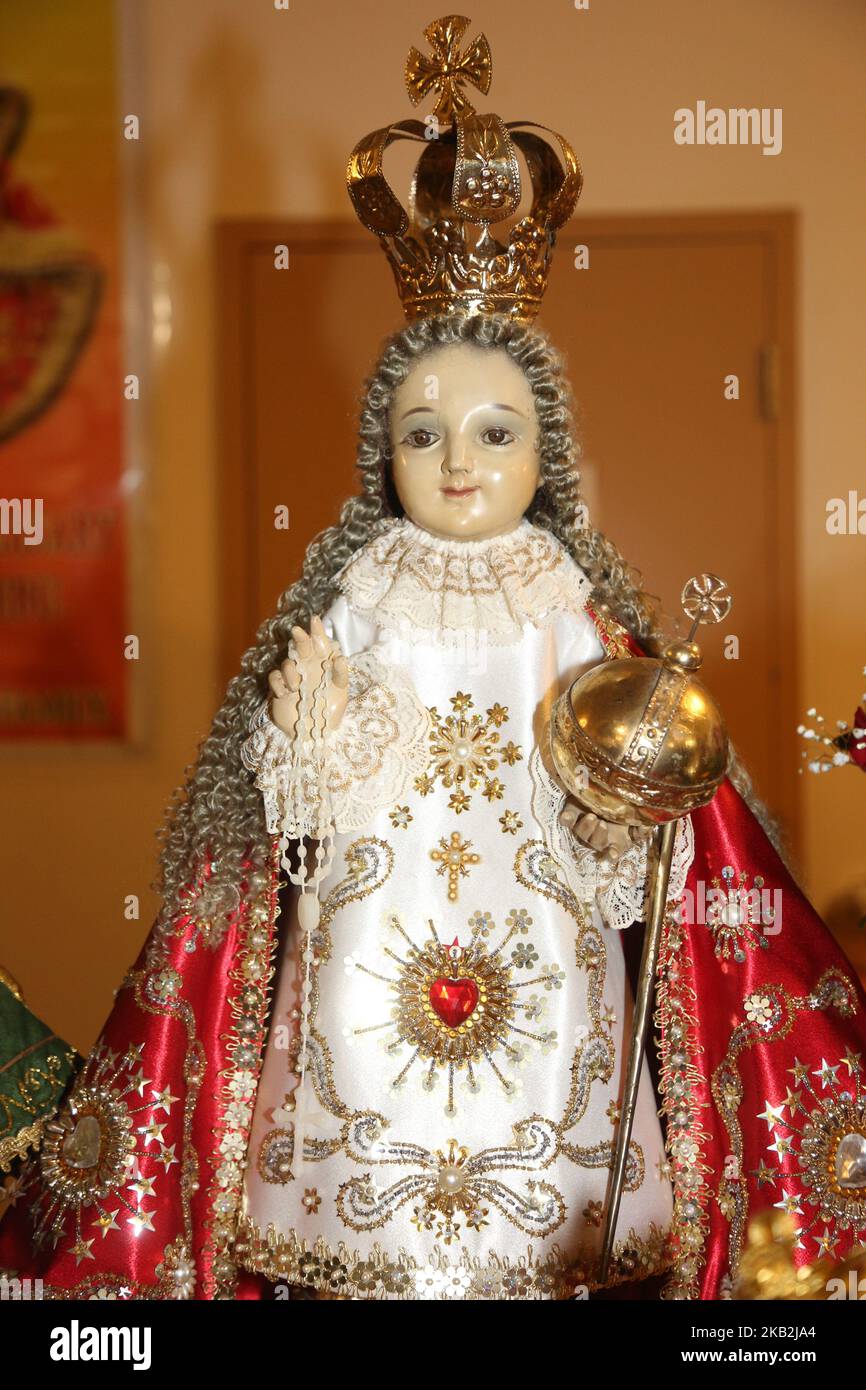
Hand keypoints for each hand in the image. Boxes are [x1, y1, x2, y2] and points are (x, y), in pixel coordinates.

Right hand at [267, 614, 348, 737]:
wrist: (313, 735)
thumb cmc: (330, 713)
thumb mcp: (340, 694)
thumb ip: (340, 675)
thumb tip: (341, 657)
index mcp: (324, 667)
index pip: (321, 645)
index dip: (317, 631)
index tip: (315, 620)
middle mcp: (308, 669)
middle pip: (302, 648)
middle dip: (301, 638)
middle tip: (298, 631)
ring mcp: (293, 678)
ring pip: (287, 663)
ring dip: (290, 672)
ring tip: (297, 687)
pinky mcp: (280, 689)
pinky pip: (274, 678)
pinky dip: (279, 684)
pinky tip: (285, 695)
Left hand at [559, 802, 650, 863]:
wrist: (604, 792)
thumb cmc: (621, 810)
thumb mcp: (633, 819)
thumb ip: (640, 827)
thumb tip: (646, 826)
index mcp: (613, 840)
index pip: (613, 852)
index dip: (612, 854)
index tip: (612, 854)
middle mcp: (597, 836)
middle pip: (595, 842)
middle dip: (598, 834)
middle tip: (602, 823)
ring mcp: (583, 827)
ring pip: (581, 832)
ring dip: (586, 827)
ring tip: (592, 816)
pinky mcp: (572, 815)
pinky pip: (566, 821)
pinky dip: (566, 818)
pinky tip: (567, 816)